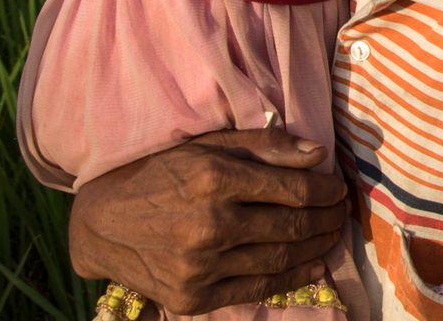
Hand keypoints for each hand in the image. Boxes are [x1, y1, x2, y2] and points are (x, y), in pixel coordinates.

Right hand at [68, 129, 348, 314]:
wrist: (101, 223)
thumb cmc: (160, 173)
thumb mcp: (208, 145)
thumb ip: (266, 146)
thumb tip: (318, 154)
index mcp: (214, 179)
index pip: (294, 189)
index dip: (327, 191)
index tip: (339, 189)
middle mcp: (209, 224)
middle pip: (293, 226)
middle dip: (328, 219)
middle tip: (341, 213)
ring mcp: (200, 266)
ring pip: (280, 259)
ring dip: (317, 247)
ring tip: (332, 235)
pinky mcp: (192, 296)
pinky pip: (257, 290)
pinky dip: (292, 279)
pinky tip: (312, 266)